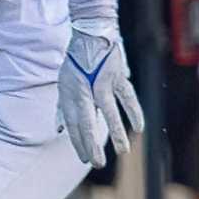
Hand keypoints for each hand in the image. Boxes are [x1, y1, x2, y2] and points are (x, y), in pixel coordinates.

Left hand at [57, 26, 143, 167]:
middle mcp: (83, 90)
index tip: (84, 158)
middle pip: (86, 121)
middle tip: (97, 163)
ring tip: (123, 150)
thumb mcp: (64, 85)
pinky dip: (134, 111)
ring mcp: (101, 82)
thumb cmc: (77, 63)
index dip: (78, 142)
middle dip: (91, 143)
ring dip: (116, 132)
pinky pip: (127, 96)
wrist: (90, 35)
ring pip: (109, 111)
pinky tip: (139, 127)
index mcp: (69, 93)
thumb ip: (62, 109)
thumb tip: (59, 130)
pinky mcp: (116, 76)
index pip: (72, 124)